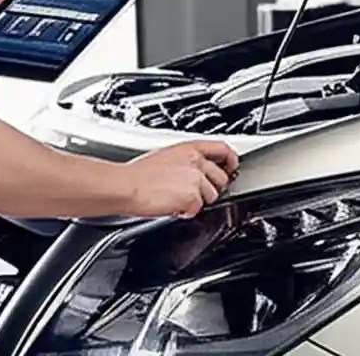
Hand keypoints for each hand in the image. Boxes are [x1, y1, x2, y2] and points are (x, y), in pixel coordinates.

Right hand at [118, 141, 240, 218]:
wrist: (127, 186)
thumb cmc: (138, 174)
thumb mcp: (166, 157)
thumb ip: (186, 162)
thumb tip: (195, 172)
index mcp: (189, 148)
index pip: (222, 149)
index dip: (231, 159)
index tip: (232, 165)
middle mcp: (196, 161)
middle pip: (222, 178)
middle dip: (212, 188)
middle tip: (195, 192)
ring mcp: (196, 179)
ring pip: (212, 196)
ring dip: (198, 200)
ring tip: (178, 198)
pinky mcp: (193, 197)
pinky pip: (198, 209)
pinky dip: (187, 211)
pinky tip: (174, 206)